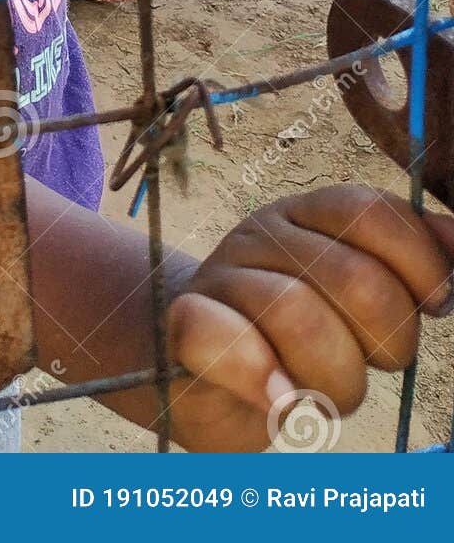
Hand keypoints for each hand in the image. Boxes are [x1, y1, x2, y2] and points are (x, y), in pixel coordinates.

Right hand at [162, 187, 453, 451]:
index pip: (372, 211)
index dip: (421, 264)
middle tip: (369, 364)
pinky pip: (220, 339)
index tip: (435, 305)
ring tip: (320, 393)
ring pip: (297, 314)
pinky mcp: (183, 327)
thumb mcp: (351, 293)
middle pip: (355, 277)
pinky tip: (277, 399)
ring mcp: (220, 277)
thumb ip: (403, 261)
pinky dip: (257, 375)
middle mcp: (262, 234)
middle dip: (387, 341)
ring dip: (331, 378)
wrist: (191, 368)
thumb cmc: (290, 338)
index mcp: (307, 215)